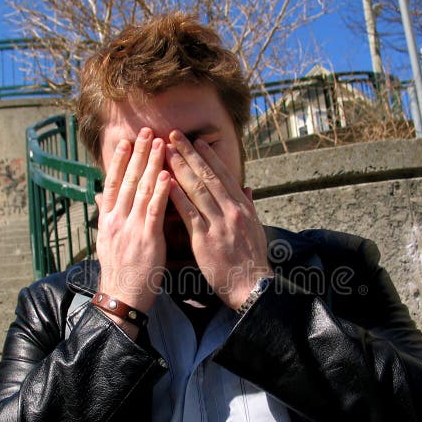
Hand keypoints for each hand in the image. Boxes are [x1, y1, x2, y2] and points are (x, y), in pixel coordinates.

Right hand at [94, 127, 169, 317]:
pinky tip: (167, 175)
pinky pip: (154, 211)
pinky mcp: (146, 239)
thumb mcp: (107, 241)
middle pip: (127, 180)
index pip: (112, 182)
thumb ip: (108, 216)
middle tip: (146, 131)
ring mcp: (130, 228)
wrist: (121, 298)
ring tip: (159, 144)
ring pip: (140, 190)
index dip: (119, 160)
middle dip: (137, 153)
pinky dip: (160, 191)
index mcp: (107, 220)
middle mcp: (116, 220)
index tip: (126, 140)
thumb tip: (102, 196)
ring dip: (151, 164)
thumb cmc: (120, 271)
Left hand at [166, 130, 271, 309]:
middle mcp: (232, 210)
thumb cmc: (252, 261)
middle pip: (209, 176)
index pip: (225, 176)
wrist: (252, 286)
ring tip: (166, 151)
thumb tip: (247, 188)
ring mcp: (219, 223)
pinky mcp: (205, 239)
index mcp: (243, 207)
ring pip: (198, 189)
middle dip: (190, 154)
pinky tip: (165, 183)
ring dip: (180, 168)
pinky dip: (177, 196)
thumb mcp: (256, 229)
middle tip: (175, 135)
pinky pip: (189, 213)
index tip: (198, 141)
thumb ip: (248, 206)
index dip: (210, 157)